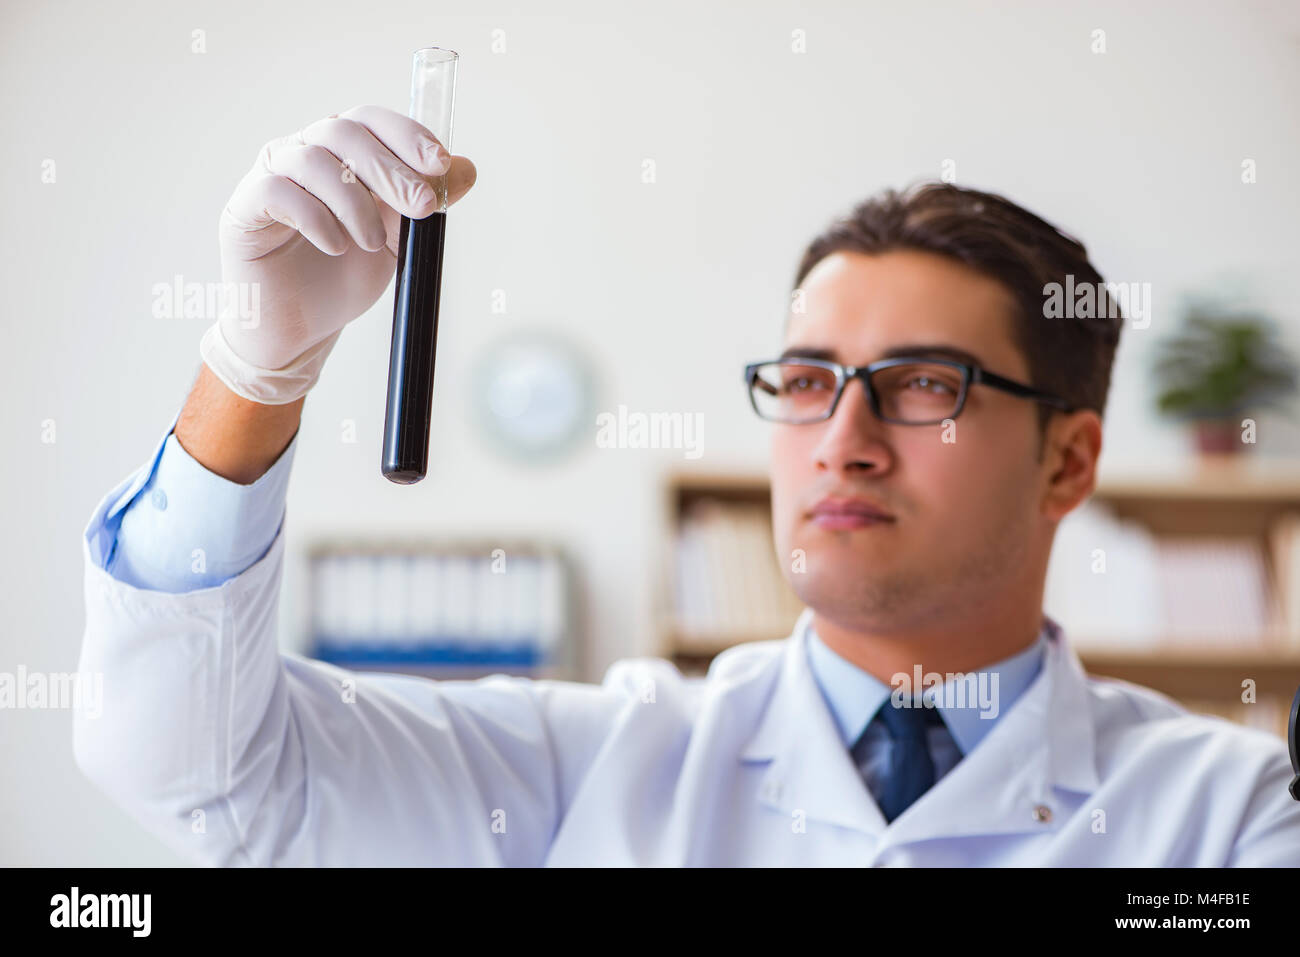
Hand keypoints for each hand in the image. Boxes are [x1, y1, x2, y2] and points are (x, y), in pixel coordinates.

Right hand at [212, 104, 476, 374]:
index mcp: (341, 153)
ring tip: (372, 243)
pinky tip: (336, 246)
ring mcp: (270, 177)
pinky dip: (314, 217)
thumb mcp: (398, 241)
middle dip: (390, 169)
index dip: (406, 134)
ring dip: (354, 201)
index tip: (439, 163)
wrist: (300, 329)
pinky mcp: (244, 208)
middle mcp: (304, 153)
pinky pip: (277, 191)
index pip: (371, 121)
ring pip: (312, 159)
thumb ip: (426, 205)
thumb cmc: (342, 277)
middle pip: (344, 132)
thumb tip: (466, 169)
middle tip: (421, 206)